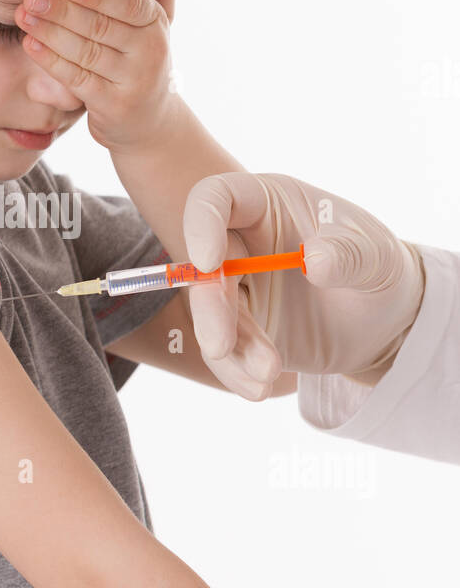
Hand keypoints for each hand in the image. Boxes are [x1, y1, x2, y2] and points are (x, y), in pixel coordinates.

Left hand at [13, 0, 186, 150]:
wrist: (148, 121)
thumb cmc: (141, 59)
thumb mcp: (157, 22)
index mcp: (156, 22)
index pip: (129, 2)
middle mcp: (150, 51)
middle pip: (101, 26)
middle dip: (62, 9)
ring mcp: (132, 81)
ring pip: (86, 51)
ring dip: (50, 32)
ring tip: (23, 15)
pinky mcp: (113, 105)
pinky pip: (77, 78)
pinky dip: (51, 61)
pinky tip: (30, 44)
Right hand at [181, 172, 425, 399]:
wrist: (385, 320)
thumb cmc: (377, 267)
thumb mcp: (377, 254)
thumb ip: (349, 253)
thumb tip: (313, 261)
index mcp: (265, 204)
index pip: (216, 199)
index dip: (201, 224)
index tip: (210, 261)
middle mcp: (241, 244)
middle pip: (204, 268)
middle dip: (210, 309)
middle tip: (222, 345)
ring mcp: (240, 289)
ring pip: (212, 316)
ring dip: (231, 350)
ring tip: (269, 372)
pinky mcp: (243, 330)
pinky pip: (226, 352)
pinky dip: (236, 373)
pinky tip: (259, 389)